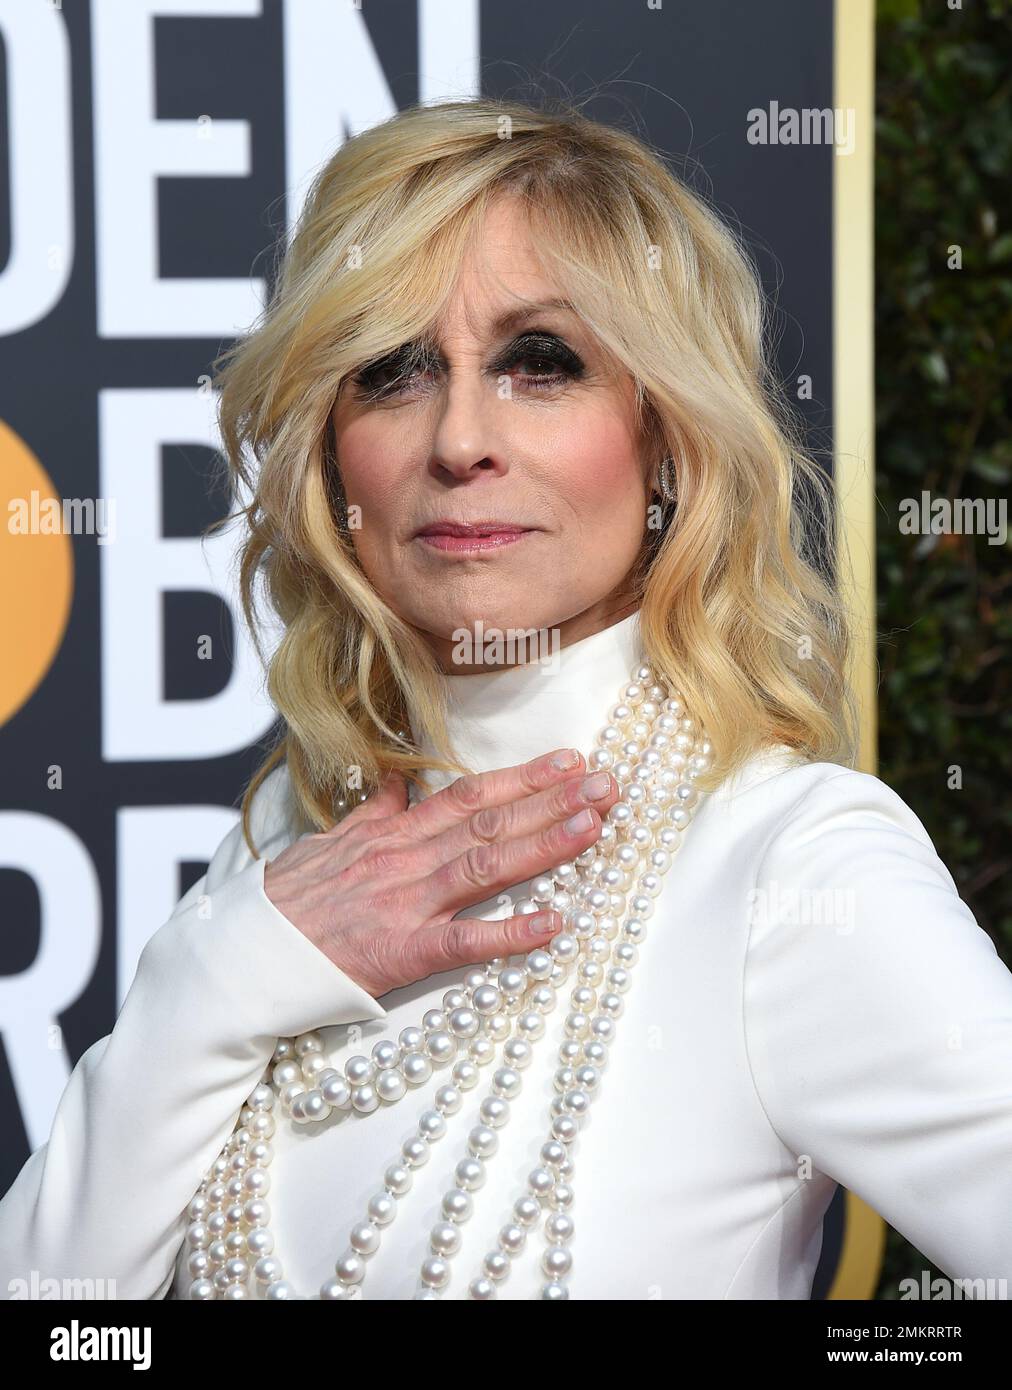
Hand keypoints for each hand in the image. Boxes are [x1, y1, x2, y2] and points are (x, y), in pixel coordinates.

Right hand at [262, 749, 619, 998]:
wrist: (244, 955)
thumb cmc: (286, 901)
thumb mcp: (329, 843)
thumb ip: (374, 814)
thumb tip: (399, 786)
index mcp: (392, 834)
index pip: (468, 795)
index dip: (522, 777)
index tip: (569, 762)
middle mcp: (404, 860)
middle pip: (489, 822)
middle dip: (553, 801)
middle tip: (608, 784)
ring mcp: (404, 904)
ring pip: (485, 866)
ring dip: (544, 844)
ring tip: (595, 827)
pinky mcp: (398, 953)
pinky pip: (463, 943)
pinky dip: (510, 934)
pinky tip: (555, 925)